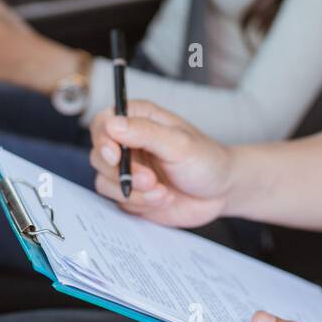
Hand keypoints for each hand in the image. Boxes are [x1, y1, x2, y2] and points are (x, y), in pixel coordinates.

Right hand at [89, 100, 232, 228]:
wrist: (221, 192)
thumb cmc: (205, 159)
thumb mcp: (179, 143)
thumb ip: (145, 133)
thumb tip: (112, 123)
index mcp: (139, 119)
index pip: (103, 122)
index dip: (102, 138)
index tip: (115, 154)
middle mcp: (129, 143)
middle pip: (99, 155)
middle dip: (122, 171)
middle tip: (150, 179)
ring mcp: (128, 170)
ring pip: (105, 181)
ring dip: (133, 190)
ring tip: (162, 191)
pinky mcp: (131, 193)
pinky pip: (119, 200)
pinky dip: (140, 202)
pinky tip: (164, 199)